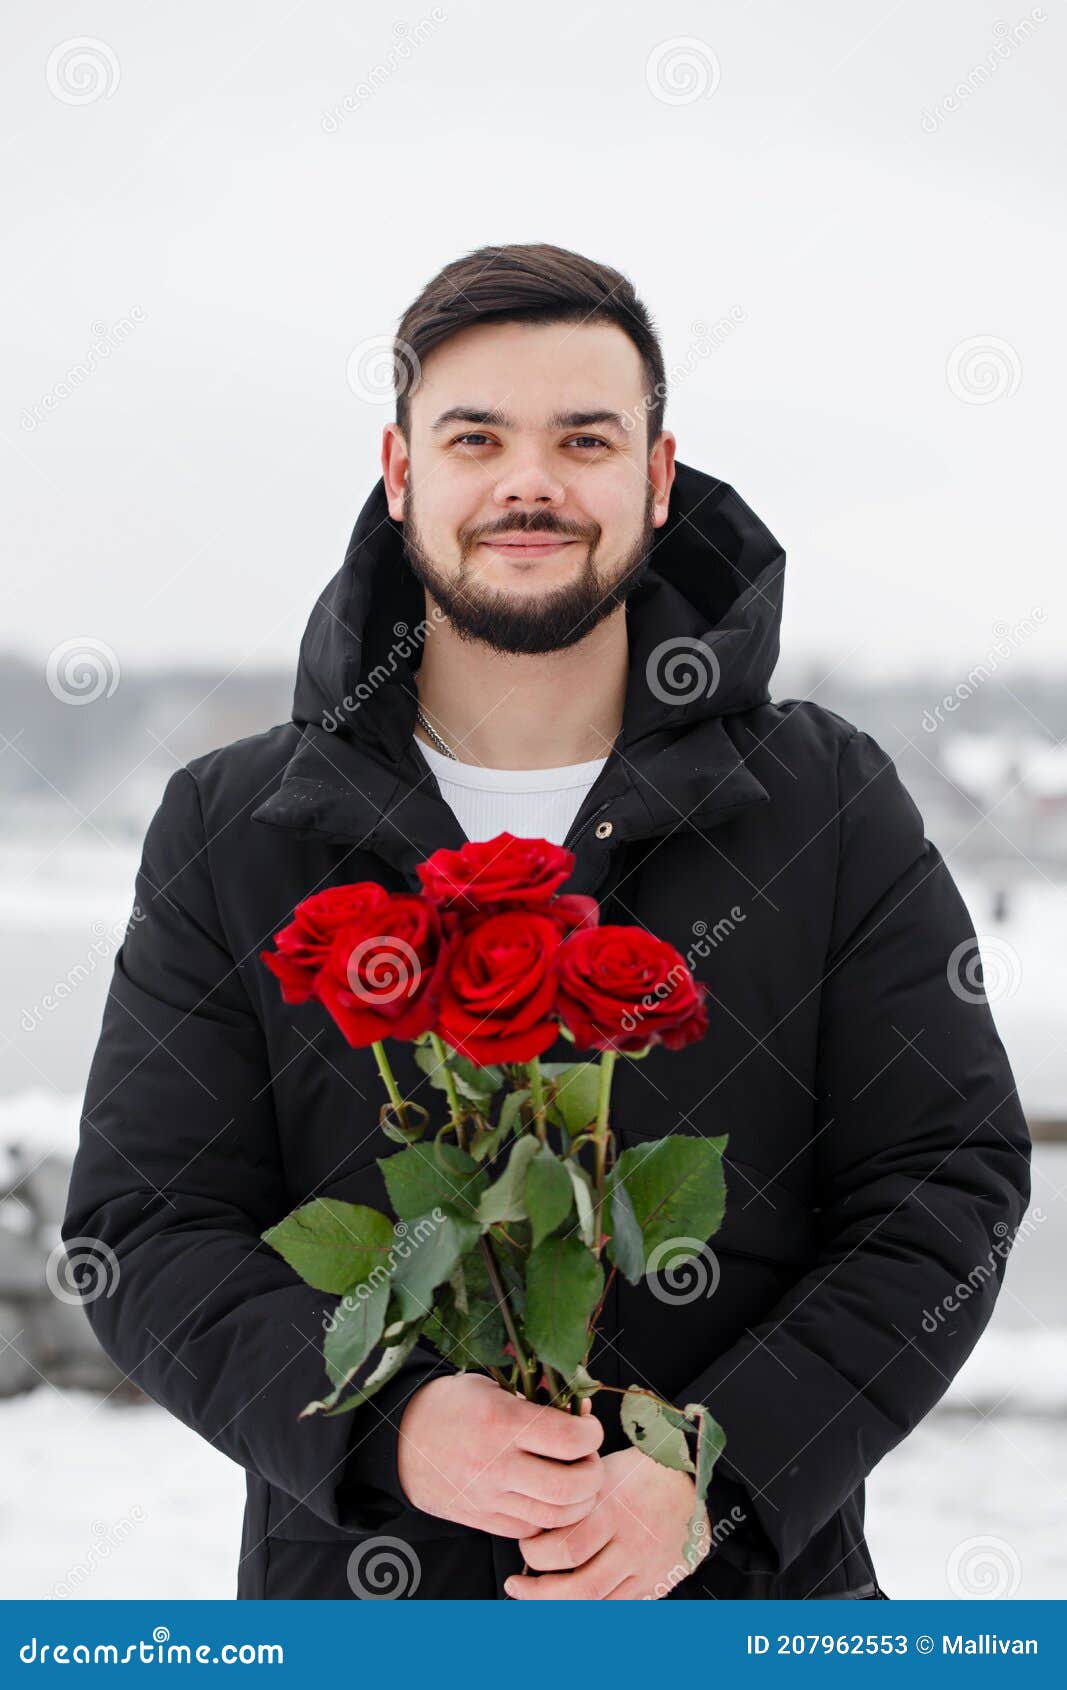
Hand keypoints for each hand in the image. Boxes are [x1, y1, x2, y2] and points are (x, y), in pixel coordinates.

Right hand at [396, 1373, 604, 1536]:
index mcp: (501, 1422)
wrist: (399, 1441)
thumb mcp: (490, 1387)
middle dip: (593, 1474)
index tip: (589, 1428)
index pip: (569, 1439)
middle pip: (570, 1487)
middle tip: (588, 1459)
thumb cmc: (451, 1405)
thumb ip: (536, 1400)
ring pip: (556, 1517)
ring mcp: (489, 1498)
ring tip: (575, 1480)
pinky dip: (549, 1518)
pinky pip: (531, 1530)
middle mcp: (496, 1464)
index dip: (592, 1434)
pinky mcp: (482, 1521)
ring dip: (578, 1502)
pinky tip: (547, 1497)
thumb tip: (581, 1413)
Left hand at [503, 1445, 710, 1598]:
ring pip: (597, 1604)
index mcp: (612, 1507)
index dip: (535, 1553)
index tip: (523, 1544)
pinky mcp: (654, 1583)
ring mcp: (643, 1567)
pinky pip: (617, 1608)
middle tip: (517, 1584)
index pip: (566, 1546)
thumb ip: (573, 1496)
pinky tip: (567, 1604)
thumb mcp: (604, 1470)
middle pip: (579, 1586)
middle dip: (540, 1592)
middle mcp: (629, 1541)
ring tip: (533, 1598)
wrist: (690, 1484)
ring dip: (557, 1607)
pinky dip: (587, 1610)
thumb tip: (530, 1518)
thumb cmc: (638, 1472)